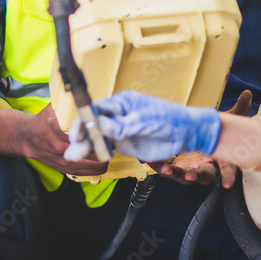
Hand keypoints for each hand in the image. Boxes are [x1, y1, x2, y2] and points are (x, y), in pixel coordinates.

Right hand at [21, 105, 109, 175]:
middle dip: (105, 143)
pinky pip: (90, 172)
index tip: (105, 125)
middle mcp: (59, 145)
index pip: (84, 130)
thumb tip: (88, 99)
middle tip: (110, 136)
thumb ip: (69, 104)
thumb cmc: (44, 121)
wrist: (29, 138)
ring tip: (106, 146)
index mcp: (56, 127)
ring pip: (95, 163)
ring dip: (104, 156)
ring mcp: (64, 160)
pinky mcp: (66, 169)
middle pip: (93, 148)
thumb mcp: (53, 108)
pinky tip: (101, 157)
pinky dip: (99, 165)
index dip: (98, 128)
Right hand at [64, 90, 221, 162]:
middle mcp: (117, 115)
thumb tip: (99, 124)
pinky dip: (97, 152)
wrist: (189, 133)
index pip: (97, 109)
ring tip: (71, 155)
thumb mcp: (144, 121)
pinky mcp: (124, 143)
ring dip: (85, 145)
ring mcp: (120, 130)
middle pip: (93, 124)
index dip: (85, 119)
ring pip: (97, 137)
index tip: (78, 130)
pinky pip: (106, 147)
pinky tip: (86, 157)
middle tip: (72, 147)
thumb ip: (121, 125)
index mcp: (121, 102)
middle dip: (81, 135)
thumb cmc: (170, 119)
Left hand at [151, 92, 251, 185]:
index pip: (229, 170)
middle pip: (204, 176)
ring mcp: (192, 168)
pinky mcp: (177, 166)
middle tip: (189, 174)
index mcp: (223, 158)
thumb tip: (247, 93)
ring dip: (174, 173)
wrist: (200, 134)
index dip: (228, 177)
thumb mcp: (227, 119)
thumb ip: (239, 109)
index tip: (226, 184)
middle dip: (196, 176)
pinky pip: (167, 170)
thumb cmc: (216, 131)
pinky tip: (150, 160)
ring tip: (165, 168)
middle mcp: (207, 166)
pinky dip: (158, 165)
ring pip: (184, 177)